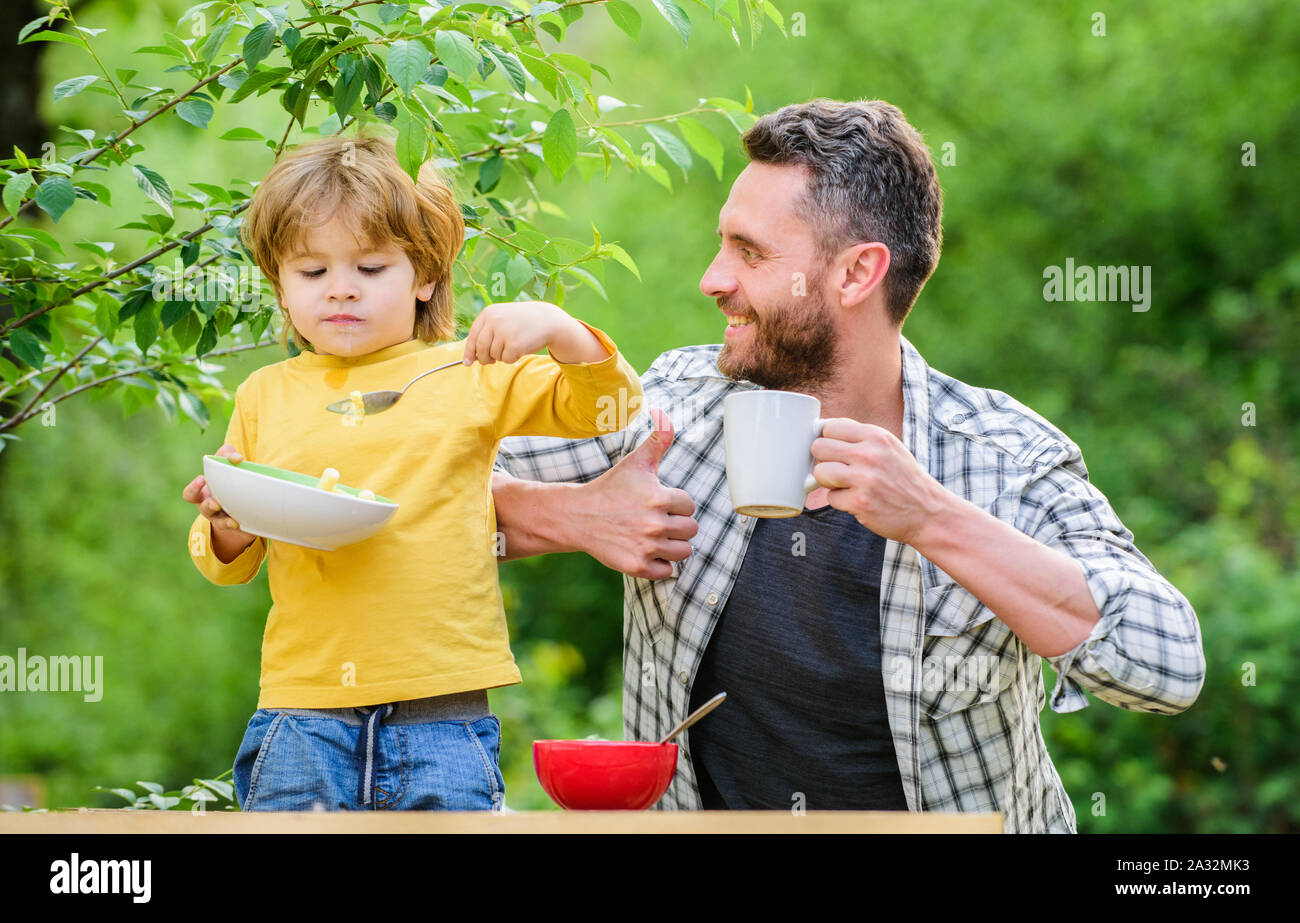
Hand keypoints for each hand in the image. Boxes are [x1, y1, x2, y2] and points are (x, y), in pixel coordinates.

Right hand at [182, 443, 254, 537]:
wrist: (242, 497)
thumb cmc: (228, 476)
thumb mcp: (225, 461)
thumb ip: (227, 454)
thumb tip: (237, 459)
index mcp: (202, 492)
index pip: (190, 494)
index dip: (193, 488)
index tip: (202, 479)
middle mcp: (209, 506)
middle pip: (204, 509)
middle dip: (209, 506)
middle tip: (216, 503)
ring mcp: (222, 517)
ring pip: (220, 522)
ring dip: (225, 521)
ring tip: (232, 521)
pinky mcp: (236, 524)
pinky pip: (237, 528)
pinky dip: (241, 526)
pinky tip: (244, 524)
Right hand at [574, 408, 698, 578]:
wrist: (578, 516)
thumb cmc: (611, 487)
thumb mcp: (635, 462)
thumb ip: (658, 439)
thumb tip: (664, 413)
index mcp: (659, 497)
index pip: (690, 505)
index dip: (676, 503)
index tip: (659, 502)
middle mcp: (655, 524)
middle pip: (691, 529)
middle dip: (677, 524)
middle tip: (656, 520)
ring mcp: (647, 547)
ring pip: (684, 552)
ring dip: (673, 545)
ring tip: (655, 535)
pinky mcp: (638, 566)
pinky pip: (668, 572)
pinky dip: (661, 565)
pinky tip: (647, 550)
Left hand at [810, 418, 951, 544]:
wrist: (929, 512)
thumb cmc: (904, 479)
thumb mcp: (889, 448)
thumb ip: (860, 439)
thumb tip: (822, 433)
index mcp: (876, 436)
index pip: (831, 427)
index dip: (829, 440)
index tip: (836, 451)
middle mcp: (869, 454)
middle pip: (819, 447)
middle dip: (824, 460)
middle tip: (839, 470)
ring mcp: (864, 478)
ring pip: (820, 472)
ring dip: (829, 482)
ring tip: (848, 485)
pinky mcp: (860, 502)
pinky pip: (831, 497)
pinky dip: (842, 501)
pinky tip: (859, 500)